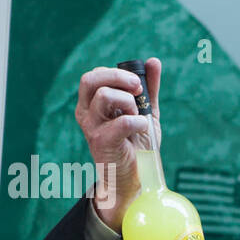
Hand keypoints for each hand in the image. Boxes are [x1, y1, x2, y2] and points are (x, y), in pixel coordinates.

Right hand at [74, 58, 162, 230]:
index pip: (95, 75)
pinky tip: (142, 130)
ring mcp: (91, 127)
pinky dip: (138, 122)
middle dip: (119, 77)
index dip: (117, 73)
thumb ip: (148, 88)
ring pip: (105, 96)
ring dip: (129, 102)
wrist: (137, 178)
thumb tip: (154, 61)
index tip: (138, 84)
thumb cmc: (137, 145)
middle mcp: (86, 113)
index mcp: (92, 104)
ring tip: (137, 117)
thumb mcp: (145, 112)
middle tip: (138, 90)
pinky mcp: (101, 142)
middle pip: (91, 78)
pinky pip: (122, 121)